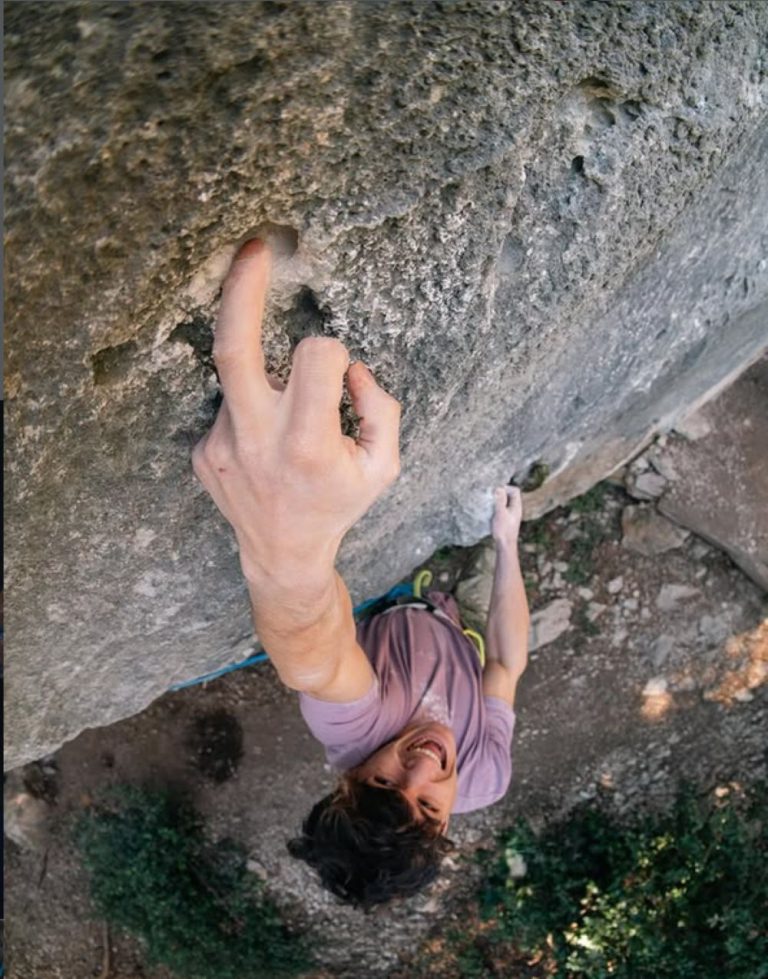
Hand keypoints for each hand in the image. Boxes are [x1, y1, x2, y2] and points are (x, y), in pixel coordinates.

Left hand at [192, 240, 400, 585]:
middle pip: (234, 347)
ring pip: (241, 378)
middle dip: (241, 288)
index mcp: (307, 444)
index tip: (338, 375)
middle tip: (254, 248)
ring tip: (285, 422)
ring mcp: (221, 445)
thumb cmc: (337, 504)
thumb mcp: (383, 467)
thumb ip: (382, 410)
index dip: (334, 356)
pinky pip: (230, 406)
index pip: (317, 356)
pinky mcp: (202, 450)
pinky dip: (253, 409)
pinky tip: (265, 449)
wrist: (281, 554)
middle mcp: (256, 441)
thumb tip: (351, 369)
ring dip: (268, 382)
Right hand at [491, 485, 522, 549]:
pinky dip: (497, 508)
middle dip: (501, 494)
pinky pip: (503, 509)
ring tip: (490, 504)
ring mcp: (512, 515)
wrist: (506, 545)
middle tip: (492, 496)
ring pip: (506, 502)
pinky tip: (491, 512)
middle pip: (511, 495)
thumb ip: (500, 500)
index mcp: (516, 506)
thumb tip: (499, 488)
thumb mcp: (500, 513)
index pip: (515, 490)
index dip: (506, 488)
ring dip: (498, 501)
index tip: (496, 491)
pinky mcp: (507, 520)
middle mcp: (516, 509)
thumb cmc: (503, 529)